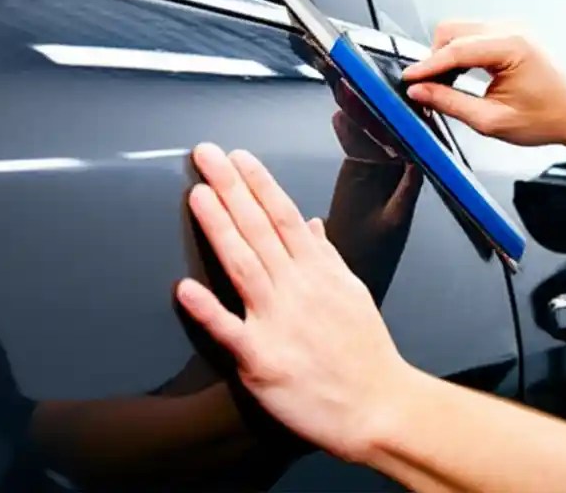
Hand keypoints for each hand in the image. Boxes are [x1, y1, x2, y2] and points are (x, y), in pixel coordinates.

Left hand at [176, 143, 415, 462]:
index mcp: (319, 272)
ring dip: (220, 228)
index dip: (258, 184)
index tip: (237, 156)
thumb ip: (326, 257)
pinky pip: (230, 331)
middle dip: (231, 188)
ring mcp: (280, 323)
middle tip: (206, 154)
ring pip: (244, 266)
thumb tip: (311, 223)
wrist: (381, 410)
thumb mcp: (352, 293)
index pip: (284, 216)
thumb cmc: (365, 354)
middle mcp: (299, 289)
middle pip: (259, 230)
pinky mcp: (263, 361)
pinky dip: (208, 310)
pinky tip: (185, 288)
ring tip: (198, 194)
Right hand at [402, 21, 565, 146]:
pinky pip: (471, 34)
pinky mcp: (508, 33)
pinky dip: (459, 53)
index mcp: (512, 46)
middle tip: (429, 87)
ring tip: (446, 84)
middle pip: (452, 30)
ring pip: (459, 30)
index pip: (456, 49)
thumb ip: (451, 104)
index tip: (408, 80)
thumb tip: (419, 92)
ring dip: (446, 55)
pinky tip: (460, 76)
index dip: (427, 66)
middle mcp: (511, 29)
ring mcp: (510, 28)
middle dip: (435, 57)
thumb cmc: (544, 118)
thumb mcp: (491, 121)